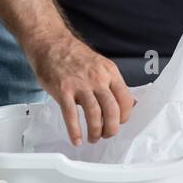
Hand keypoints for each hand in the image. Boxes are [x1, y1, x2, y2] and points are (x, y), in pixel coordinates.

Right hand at [28, 31, 135, 145]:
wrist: (51, 43)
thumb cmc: (75, 56)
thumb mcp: (101, 65)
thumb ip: (113, 84)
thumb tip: (130, 102)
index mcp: (110, 72)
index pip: (126, 98)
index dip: (125, 115)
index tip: (120, 123)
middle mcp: (98, 79)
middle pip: (112, 110)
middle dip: (112, 128)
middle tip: (107, 135)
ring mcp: (80, 85)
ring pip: (94, 115)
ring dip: (95, 132)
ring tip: (93, 138)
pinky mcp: (63, 91)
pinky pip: (71, 115)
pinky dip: (75, 131)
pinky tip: (76, 139)